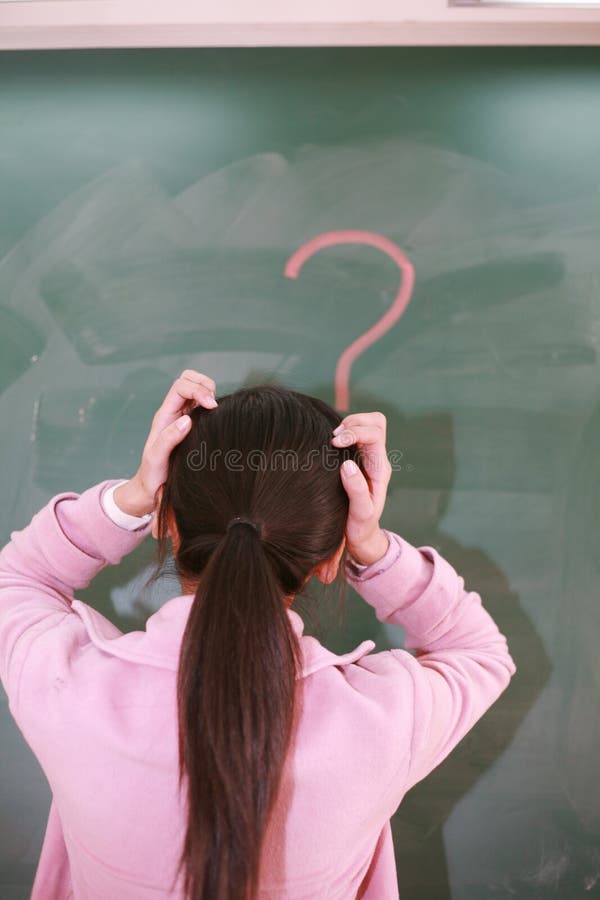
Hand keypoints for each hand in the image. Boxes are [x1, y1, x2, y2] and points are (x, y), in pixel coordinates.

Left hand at [113, 370, 217, 517]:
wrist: (152, 489)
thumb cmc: (153, 475)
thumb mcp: (157, 458)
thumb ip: (169, 438)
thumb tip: (187, 419)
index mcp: (165, 415)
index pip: (181, 387)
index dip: (199, 390)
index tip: (212, 406)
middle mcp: (175, 412)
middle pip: (188, 380)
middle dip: (204, 384)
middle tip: (214, 405)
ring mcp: (184, 418)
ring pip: (197, 389)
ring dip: (209, 392)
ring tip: (217, 410)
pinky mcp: (194, 427)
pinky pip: (203, 406)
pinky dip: (213, 405)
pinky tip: (218, 419)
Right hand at [331, 412, 391, 565]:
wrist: (362, 535)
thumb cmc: (361, 526)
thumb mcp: (361, 513)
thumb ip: (356, 490)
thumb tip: (347, 464)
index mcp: (380, 468)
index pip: (374, 435)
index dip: (354, 432)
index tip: (334, 443)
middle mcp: (376, 458)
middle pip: (376, 422)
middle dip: (354, 422)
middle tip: (334, 438)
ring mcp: (367, 457)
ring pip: (366, 424)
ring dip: (348, 425)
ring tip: (330, 440)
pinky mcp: (356, 459)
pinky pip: (354, 435)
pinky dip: (342, 433)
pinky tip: (329, 445)